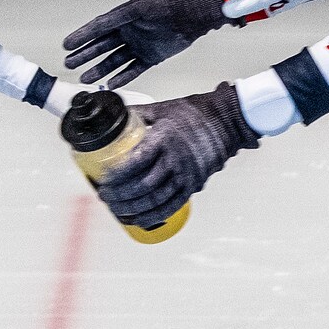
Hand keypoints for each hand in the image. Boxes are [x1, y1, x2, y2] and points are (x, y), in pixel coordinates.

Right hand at [62, 0, 234, 88]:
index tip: (66, 45)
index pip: (97, 29)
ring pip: (114, 61)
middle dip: (85, 55)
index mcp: (123, 17)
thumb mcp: (140, 8)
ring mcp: (139, 46)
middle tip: (69, 64)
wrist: (192, 17)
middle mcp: (128, 32)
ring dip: (99, 69)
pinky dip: (122, 78)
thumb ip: (119, 17)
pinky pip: (133, 70)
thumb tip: (99, 23)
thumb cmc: (167, 7)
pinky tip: (110, 85)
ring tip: (84, 78)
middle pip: (102, 46)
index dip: (81, 37)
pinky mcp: (151, 57)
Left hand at [84, 83, 258, 228]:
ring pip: (156, 200)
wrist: (226, 121)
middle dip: (120, 196)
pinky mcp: (194, 185)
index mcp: (164, 138)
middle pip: (143, 186)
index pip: (135, 162)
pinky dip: (154, 216)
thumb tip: (111, 116)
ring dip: (133, 209)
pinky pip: (172, 206)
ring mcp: (186, 175)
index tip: (103, 179)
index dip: (117, 175)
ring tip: (117, 210)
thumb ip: (135, 115)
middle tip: (105, 197)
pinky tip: (139, 219)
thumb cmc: (194, 113)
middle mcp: (175, 159)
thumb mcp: (161, 108)